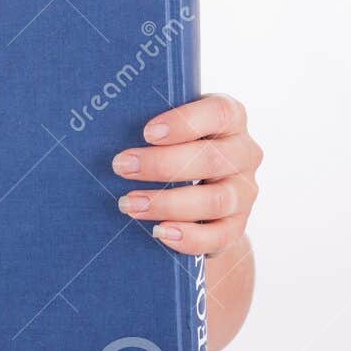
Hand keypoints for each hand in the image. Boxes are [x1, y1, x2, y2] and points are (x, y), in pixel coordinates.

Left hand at [111, 92, 262, 256]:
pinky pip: (218, 236)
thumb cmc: (175, 148)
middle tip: (121, 166)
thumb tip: (105, 126)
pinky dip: (188, 237)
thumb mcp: (172, 130)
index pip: (218, 113)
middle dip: (161, 165)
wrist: (200, 195)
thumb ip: (156, 127)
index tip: (147, 133)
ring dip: (167, 203)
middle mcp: (244, 152)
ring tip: (129, 204)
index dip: (184, 122)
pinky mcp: (237, 226)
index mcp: (231, 118)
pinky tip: (159, 232)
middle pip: (210, 158)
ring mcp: (244, 192)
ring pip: (214, 200)